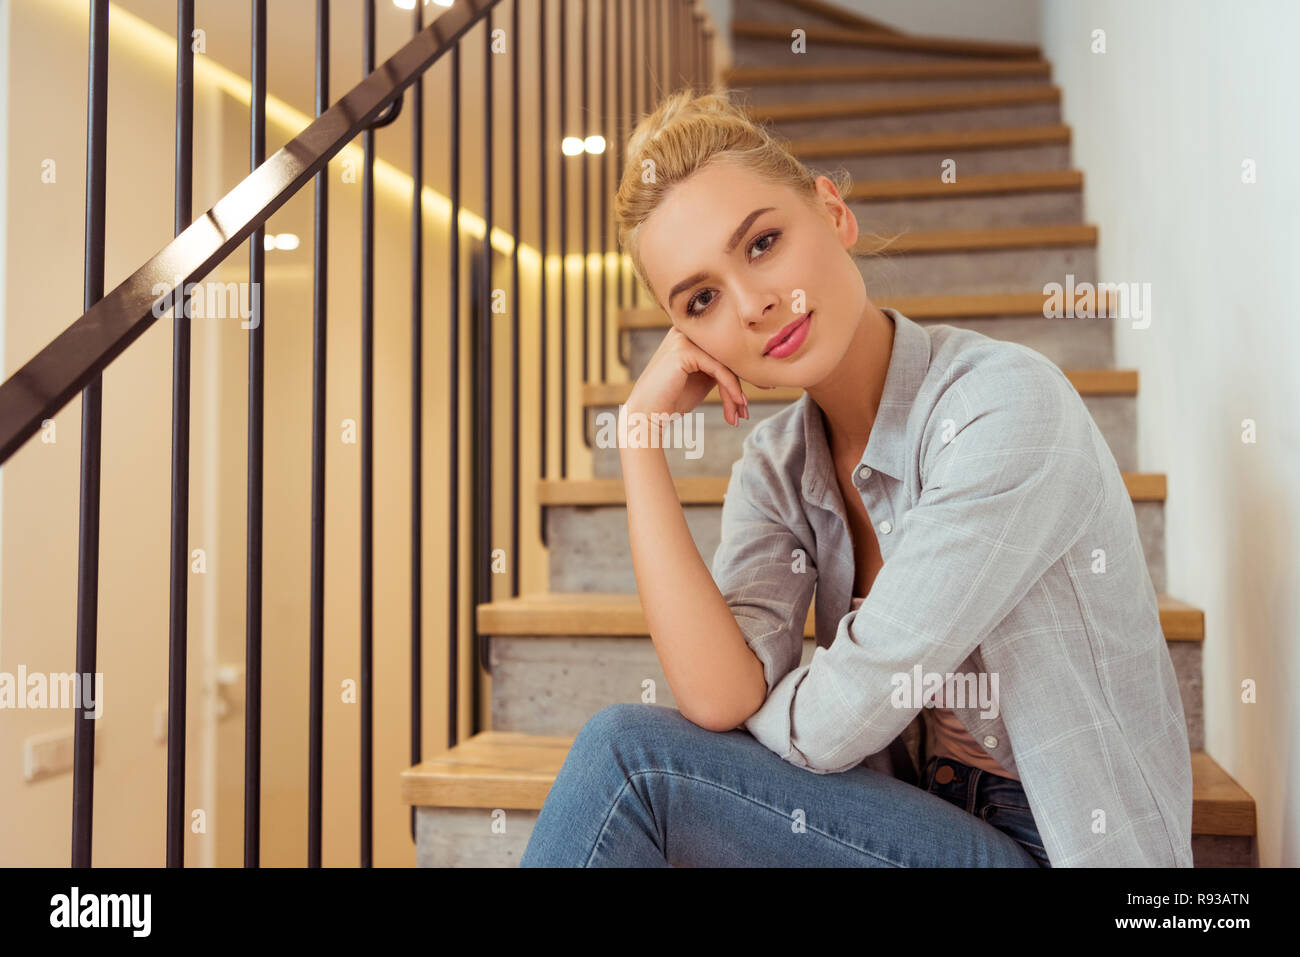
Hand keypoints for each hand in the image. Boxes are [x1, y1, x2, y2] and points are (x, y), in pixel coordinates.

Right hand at [625, 326, 749, 426]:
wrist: (647, 415)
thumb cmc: (673, 399)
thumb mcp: (702, 378)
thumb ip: (719, 366)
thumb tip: (750, 365)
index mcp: (689, 334)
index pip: (722, 352)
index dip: (738, 377)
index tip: (745, 403)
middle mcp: (685, 331)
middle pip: (725, 357)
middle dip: (737, 387)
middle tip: (744, 413)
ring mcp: (683, 338)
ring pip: (724, 363)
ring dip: (735, 393)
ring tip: (739, 415)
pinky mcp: (684, 350)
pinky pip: (718, 368)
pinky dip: (731, 388)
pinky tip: (737, 404)